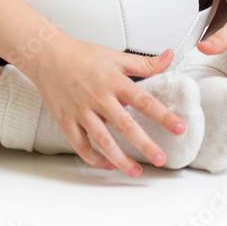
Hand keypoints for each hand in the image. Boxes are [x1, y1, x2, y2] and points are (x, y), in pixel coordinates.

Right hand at [22, 34, 183, 175]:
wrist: (47, 54)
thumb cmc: (82, 54)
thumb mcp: (115, 56)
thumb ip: (144, 62)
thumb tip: (169, 57)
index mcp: (113, 81)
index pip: (144, 100)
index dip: (163, 115)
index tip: (179, 127)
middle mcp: (98, 97)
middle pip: (125, 125)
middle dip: (144, 144)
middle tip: (161, 159)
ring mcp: (81, 111)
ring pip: (102, 140)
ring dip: (120, 159)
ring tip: (135, 171)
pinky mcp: (66, 120)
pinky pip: (80, 145)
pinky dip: (93, 158)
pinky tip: (106, 165)